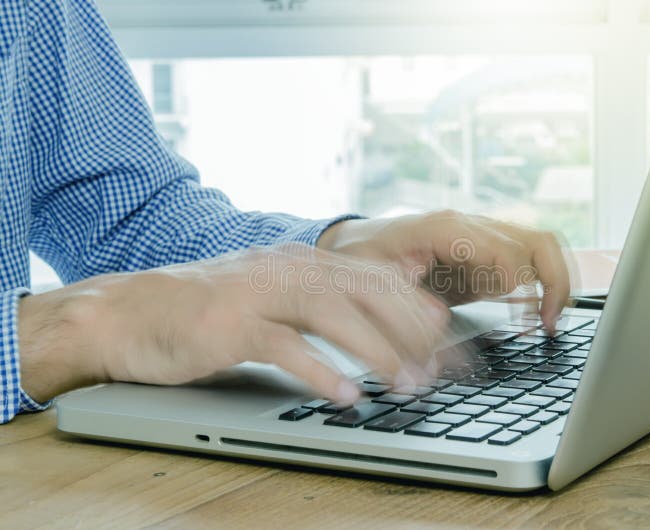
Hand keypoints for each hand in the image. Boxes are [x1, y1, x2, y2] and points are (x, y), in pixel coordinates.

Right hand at [18, 244, 449, 404]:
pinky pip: (282, 346)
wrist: (130, 311)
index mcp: (300, 262)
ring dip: (375, 349)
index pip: (373, 276)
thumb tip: (372, 324)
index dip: (413, 304)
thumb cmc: (208, 311)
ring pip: (331, 312)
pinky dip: (318, 370)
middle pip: (363, 290)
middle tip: (435, 368)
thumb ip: (318, 303)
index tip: (444, 336)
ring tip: (403, 383)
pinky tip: (344, 394)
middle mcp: (284, 269)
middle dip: (407, 329)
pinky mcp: (227, 324)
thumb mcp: (271, 297)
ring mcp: (256, 293)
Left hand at [318, 210, 571, 330]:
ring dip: (555, 282)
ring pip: (541, 245)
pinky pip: (528, 257)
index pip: (504, 251)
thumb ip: (407, 298)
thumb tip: (440, 320)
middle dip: (552, 284)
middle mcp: (471, 224)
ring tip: (550, 321)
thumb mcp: (376, 279)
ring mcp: (482, 233)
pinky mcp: (485, 250)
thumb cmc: (363, 259)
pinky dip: (543, 284)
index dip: (519, 288)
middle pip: (536, 242)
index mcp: (447, 228)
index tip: (522, 321)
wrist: (356, 244)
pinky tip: (536, 315)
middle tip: (549, 322)